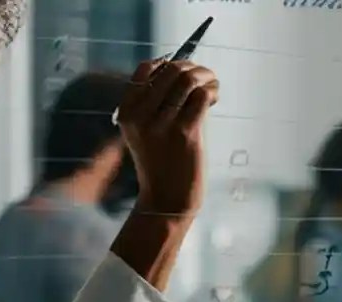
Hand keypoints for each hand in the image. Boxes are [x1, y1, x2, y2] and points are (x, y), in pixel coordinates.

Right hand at [117, 59, 219, 215]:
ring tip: (212, 86)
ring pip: (188, 80)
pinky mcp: (185, 133)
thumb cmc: (161, 163)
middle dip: (193, 68)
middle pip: (171, 70)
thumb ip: (155, 103)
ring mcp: (162, 125)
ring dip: (207, 77)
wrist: (166, 200)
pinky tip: (214, 99)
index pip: (145, 70)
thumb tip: (184, 69)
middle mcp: (141, 116)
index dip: (168, 63)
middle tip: (205, 78)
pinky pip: (201, 96)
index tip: (182, 71)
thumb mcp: (144, 132)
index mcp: (127, 113)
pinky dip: (212, 91)